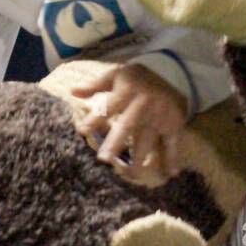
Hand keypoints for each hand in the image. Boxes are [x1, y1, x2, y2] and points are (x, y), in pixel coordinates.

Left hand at [71, 64, 185, 184]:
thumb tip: (72, 92)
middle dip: (117, 141)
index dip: (95, 118)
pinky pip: (172, 142)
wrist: (170, 73)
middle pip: (129, 125)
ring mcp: (160, 115)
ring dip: (140, 155)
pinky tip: (171, 172)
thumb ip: (95, 85)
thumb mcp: (115, 76)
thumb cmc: (136, 79)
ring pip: (148, 138)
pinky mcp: (173, 123)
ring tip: (132, 172)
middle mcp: (143, 104)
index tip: (82, 130)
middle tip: (104, 158)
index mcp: (127, 91)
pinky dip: (172, 157)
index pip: (108, 106)